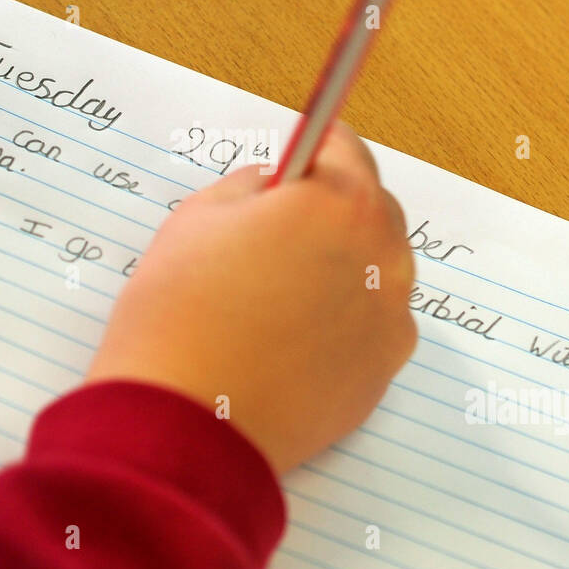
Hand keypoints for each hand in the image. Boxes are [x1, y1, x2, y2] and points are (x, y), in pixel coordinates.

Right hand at [86, 122, 416, 472]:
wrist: (185, 422)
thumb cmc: (179, 312)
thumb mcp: (196, 216)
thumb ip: (250, 185)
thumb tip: (276, 186)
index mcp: (340, 204)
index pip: (345, 150)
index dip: (316, 147)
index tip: (302, 153)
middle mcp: (383, 257)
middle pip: (372, 209)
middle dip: (333, 207)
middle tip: (280, 228)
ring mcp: (389, 322)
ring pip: (378, 270)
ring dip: (344, 265)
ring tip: (282, 291)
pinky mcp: (382, 376)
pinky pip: (372, 328)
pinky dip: (345, 321)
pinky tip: (293, 337)